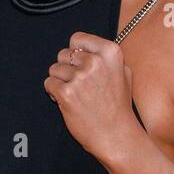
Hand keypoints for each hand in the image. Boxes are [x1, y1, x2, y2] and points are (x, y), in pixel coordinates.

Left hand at [44, 31, 139, 163]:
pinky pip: (49, 84)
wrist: (116, 135)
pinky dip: (54, 93)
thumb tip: (88, 47)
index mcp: (110, 52)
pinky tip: (67, 102)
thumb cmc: (119, 107)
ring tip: (74, 94)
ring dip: (60, 81)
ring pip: (54, 69)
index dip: (75, 52)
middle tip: (78, 84)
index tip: (79, 64)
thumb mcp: (124, 74)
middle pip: (63, 54)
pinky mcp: (66, 94)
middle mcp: (95, 62)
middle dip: (66, 68)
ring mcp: (79, 78)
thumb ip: (106, 57)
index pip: (77, 38)